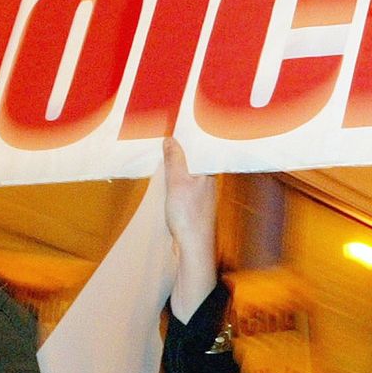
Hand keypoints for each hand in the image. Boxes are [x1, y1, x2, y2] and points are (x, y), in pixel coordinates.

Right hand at [162, 140, 216, 320]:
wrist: (193, 249)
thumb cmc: (188, 216)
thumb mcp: (177, 182)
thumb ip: (174, 160)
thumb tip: (171, 140)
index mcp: (209, 172)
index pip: (201, 146)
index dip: (190, 134)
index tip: (177, 122)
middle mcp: (209, 181)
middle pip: (194, 159)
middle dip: (181, 148)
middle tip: (165, 133)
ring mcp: (202, 195)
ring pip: (188, 173)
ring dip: (176, 164)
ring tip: (162, 151)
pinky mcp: (193, 207)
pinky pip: (183, 186)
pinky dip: (174, 180)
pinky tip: (165, 179)